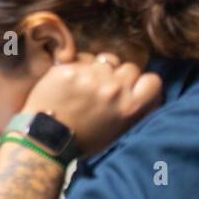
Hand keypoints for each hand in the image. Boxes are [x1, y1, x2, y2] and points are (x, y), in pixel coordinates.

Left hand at [21, 52, 162, 156]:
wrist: (45, 139)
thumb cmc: (82, 140)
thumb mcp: (117, 132)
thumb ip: (133, 111)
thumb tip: (145, 96)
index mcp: (129, 107)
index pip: (153, 80)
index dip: (142, 83)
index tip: (132, 88)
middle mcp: (114, 89)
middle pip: (129, 68)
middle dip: (119, 76)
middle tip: (104, 89)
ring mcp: (92, 77)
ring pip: (106, 60)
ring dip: (99, 69)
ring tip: (86, 84)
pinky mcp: (70, 69)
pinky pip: (82, 58)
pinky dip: (78, 66)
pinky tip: (70, 81)